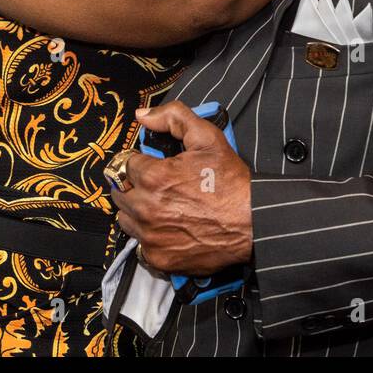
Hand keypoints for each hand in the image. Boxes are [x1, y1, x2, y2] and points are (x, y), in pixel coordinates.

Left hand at [110, 101, 252, 275]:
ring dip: (136, 210)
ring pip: (125, 219)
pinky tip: (167, 228)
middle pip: (120, 192)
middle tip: (156, 185)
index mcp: (153, 177)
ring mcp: (151, 236)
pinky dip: (149, 236)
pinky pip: (139, 244)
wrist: (253, 222)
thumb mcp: (207, 137)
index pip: (124, 164)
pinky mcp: (159, 258)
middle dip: (134, 185)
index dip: (138, 162)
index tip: (150, 165)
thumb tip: (142, 115)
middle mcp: (146, 208)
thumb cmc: (231, 181)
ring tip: (160, 206)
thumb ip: (172, 117)